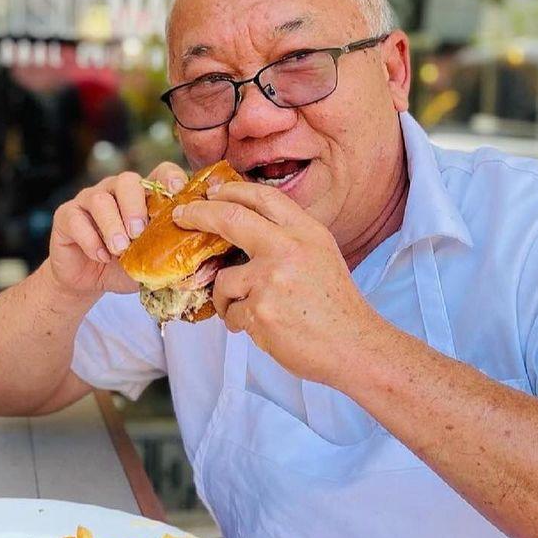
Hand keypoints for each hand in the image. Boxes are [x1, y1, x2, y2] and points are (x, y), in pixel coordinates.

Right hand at [48, 161, 187, 299]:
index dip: (170, 177)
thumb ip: (167, 253)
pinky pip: (76, 219)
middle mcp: (115, 191)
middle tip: (139, 233)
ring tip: (119, 250)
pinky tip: (100, 256)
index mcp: (142, 197)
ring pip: (100, 199)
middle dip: (135, 206)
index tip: (177, 191)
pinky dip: (90, 239)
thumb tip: (192, 258)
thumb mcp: (150, 261)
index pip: (159, 173)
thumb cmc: (123, 266)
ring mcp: (89, 200)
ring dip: (112, 225)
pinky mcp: (66, 215)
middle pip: (127, 180)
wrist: (88, 281)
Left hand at [172, 181, 382, 386]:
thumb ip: (287, 238)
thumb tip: (240, 225)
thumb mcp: (320, 255)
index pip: (263, 197)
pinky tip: (263, 328)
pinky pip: (232, 312)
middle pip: (229, 218)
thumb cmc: (334, 305)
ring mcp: (271, 280)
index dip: (231, 190)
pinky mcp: (260, 311)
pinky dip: (241, 322)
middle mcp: (288, 249)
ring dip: (227, 298)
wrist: (354, 347)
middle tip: (182, 216)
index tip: (211, 191)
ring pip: (224, 280)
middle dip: (198, 214)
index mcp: (306, 232)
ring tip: (249, 311)